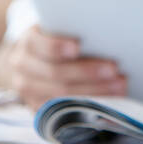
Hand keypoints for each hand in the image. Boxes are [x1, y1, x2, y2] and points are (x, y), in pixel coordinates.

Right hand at [0, 25, 126, 109]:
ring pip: (62, 96)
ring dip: (94, 92)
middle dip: (87, 72)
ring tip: (119, 86)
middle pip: (55, 74)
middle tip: (113, 69)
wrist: (35, 61)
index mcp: (28, 43)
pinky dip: (90, 108)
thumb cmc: (57, 40)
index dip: (57, 46)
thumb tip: (105, 31)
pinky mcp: (40, 111)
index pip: (40, 45)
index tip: (77, 46)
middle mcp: (23, 69)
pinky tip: (109, 102)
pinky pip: (66, 114)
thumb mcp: (58, 29)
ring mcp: (29, 93)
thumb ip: (73, 29)